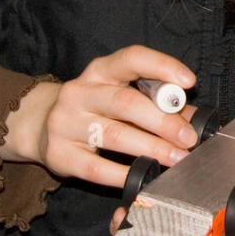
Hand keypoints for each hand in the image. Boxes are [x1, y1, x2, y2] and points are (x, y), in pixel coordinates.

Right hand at [1, 45, 197, 187]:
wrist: (40, 124)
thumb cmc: (95, 108)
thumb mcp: (120, 94)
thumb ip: (156, 102)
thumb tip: (193, 119)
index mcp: (101, 71)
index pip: (132, 58)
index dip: (162, 67)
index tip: (190, 82)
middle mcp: (80, 92)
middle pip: (126, 103)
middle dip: (163, 122)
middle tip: (188, 138)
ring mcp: (65, 122)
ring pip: (115, 135)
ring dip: (152, 148)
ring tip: (177, 159)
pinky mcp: (58, 154)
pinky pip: (96, 168)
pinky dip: (124, 174)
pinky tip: (144, 177)